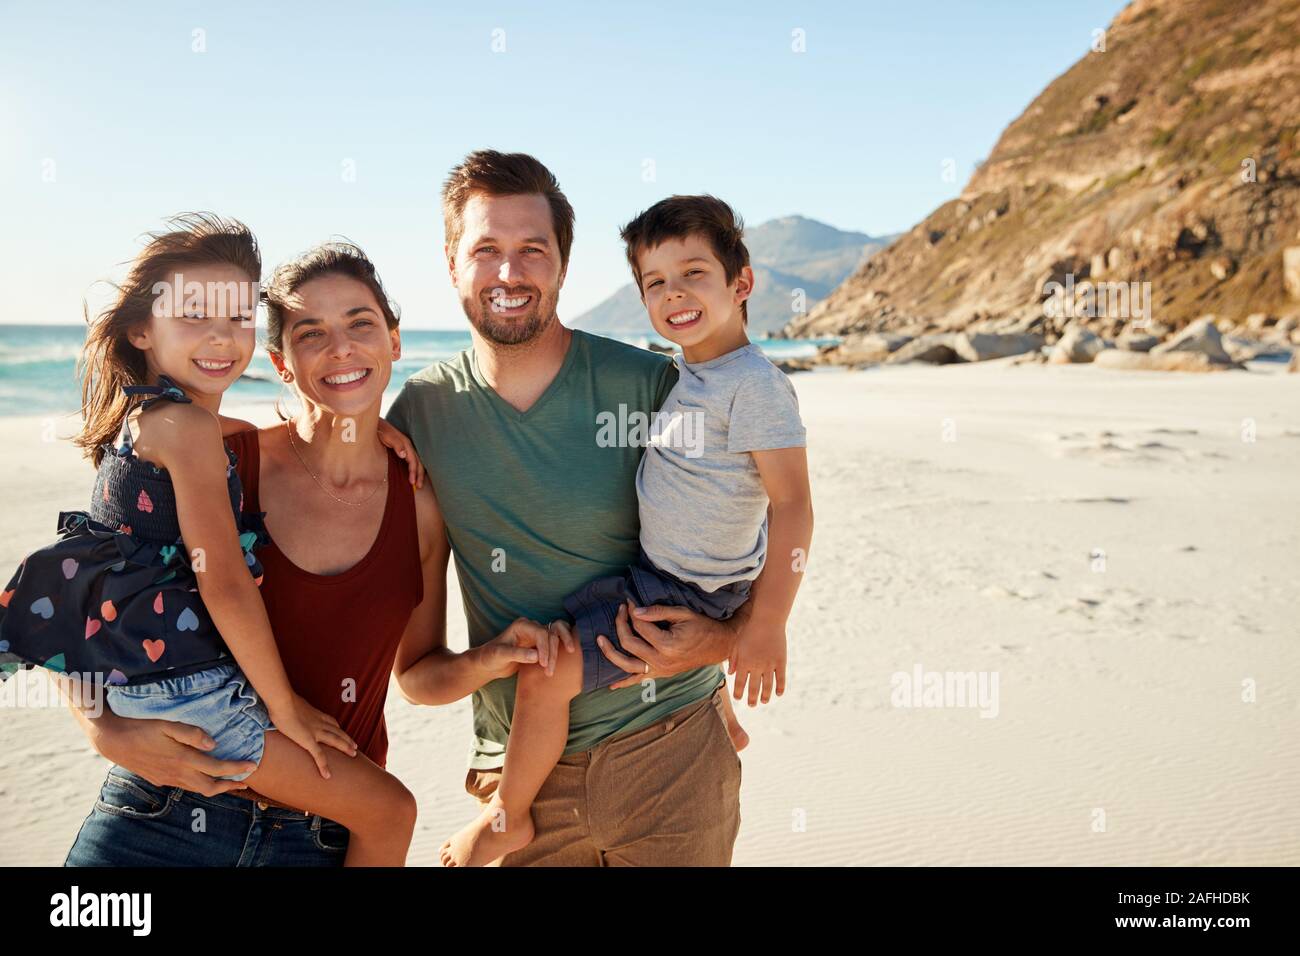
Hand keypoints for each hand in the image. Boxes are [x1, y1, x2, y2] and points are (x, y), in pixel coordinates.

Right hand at [90, 708, 259, 797]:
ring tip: (230, 782)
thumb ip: (192, 734)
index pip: (217, 769)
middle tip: (247, 780)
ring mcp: (167, 779)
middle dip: (230, 785)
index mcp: (183, 759)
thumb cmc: (142, 727)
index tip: (253, 767)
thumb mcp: (168, 725)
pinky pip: (185, 786)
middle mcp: (177, 773)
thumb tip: (213, 745)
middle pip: (210, 787)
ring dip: (216, 787)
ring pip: (197, 789)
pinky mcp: (159, 779)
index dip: (236, 769)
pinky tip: (203, 778)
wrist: (113, 740)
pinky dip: (200, 785)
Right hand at [266, 694, 357, 779]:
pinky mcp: (308, 740)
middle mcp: (319, 722)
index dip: (337, 727)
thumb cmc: (283, 700)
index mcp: (315, 714)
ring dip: (346, 747)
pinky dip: (324, 765)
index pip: (330, 721)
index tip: (341, 731)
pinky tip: (327, 775)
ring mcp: (316, 731)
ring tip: (354, 754)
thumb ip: (294, 708)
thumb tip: (288, 708)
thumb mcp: (292, 703)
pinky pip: (318, 755)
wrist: (282, 702)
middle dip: (347, 739)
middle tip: (355, 746)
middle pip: (337, 731)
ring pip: (336, 740)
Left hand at [376, 418, 424, 487]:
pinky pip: (412, 460)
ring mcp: (407, 448)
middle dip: (419, 475)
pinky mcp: (403, 449)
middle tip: (419, 486)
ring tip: (418, 483)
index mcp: (406, 444)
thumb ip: (397, 445)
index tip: (412, 482)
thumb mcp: (387, 436)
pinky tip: (413, 474)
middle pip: (418, 462)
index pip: (413, 461)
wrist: (377, 424)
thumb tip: (404, 455)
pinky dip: (415, 469)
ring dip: (418, 473)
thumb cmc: (381, 431)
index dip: (414, 472)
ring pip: (417, 462)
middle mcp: (409, 446)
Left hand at [473, 617, 559, 680]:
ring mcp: (536, 635)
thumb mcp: (501, 655)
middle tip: (549, 671)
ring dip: (559, 651)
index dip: (545, 648)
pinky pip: (555, 642)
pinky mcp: (540, 644)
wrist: (488, 664)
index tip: (543, 664)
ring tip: (554, 669)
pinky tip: (560, 661)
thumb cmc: (490, 657)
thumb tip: (537, 656)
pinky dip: (560, 650)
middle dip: (552, 653)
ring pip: (556, 637)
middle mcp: (531, 627)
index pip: (541, 633)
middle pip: (551, 635)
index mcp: (522, 625)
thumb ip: (518, 654)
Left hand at [596, 600, 739, 690]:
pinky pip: (638, 680)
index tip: (629, 601)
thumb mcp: (682, 613)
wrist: (718, 646)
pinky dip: (623, 682)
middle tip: (620, 610)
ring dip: (610, 652)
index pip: (640, 626)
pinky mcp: (660, 674)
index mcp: (667, 644)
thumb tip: (634, 610)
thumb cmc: (702, 627)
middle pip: (629, 642)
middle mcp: (660, 660)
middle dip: (620, 623)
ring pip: (626, 664)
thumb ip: (657, 611)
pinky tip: (611, 684)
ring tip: (599, 640)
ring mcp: (659, 670)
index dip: (631, 611)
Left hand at [728, 619, 786, 705]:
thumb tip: (731, 674)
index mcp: (744, 663)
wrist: (767, 621)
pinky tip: (778, 694)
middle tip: (751, 705)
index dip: (739, 693)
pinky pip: (780, 679)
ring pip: (767, 686)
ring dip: (765, 696)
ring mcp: (769, 665)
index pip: (740, 683)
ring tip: (764, 702)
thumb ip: (733, 660)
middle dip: (751, 699)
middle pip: (753, 688)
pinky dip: (780, 688)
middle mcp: (756, 666)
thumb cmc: (750, 631)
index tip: (738, 698)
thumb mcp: (737, 644)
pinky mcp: (780, 662)